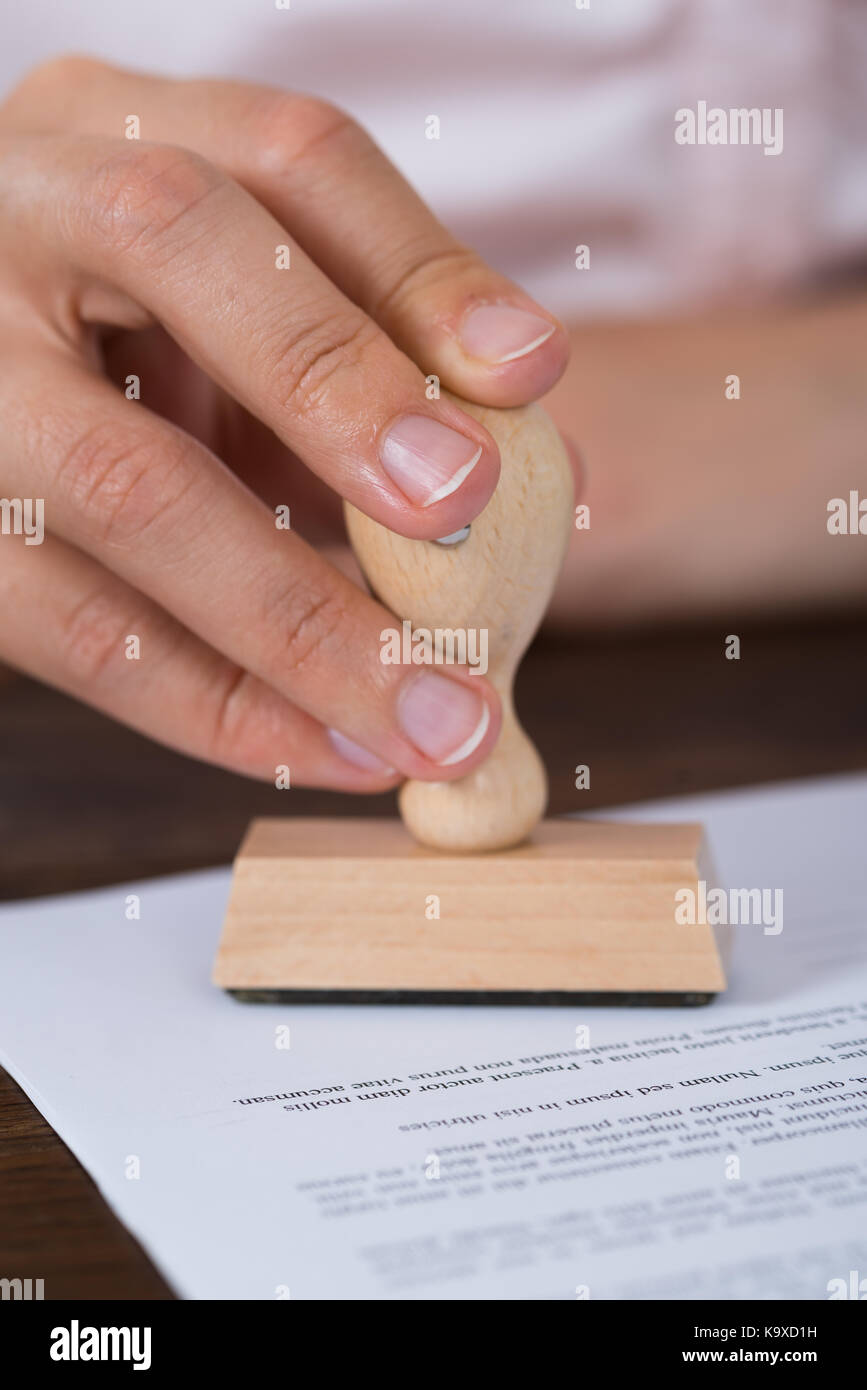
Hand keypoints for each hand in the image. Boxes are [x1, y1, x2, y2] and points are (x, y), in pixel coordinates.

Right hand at [0, 57, 567, 788]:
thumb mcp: (246, 320)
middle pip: (177, 243)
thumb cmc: (148, 355)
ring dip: (302, 624)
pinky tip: (333, 750)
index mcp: (114, 133)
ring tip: (434, 722)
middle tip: (462, 512)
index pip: (287, 161)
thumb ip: (366, 350)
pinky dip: (223, 709)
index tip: (528, 373)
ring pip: (125, 484)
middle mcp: (20, 217)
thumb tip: (535, 455)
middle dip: (337, 385)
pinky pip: (78, 635)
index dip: (415, 268)